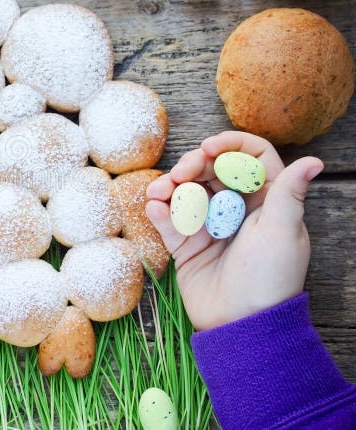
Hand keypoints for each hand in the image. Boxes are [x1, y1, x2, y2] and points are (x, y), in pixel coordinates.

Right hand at [145, 131, 322, 330]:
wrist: (240, 324)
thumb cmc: (269, 278)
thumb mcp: (282, 231)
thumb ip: (289, 192)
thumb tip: (314, 161)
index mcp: (267, 201)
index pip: (251, 158)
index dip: (230, 145)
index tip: (209, 148)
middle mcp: (237, 208)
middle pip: (212, 169)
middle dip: (193, 165)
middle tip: (180, 174)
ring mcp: (210, 225)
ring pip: (187, 191)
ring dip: (170, 186)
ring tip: (158, 193)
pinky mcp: (187, 244)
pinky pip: (169, 219)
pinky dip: (159, 210)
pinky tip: (154, 207)